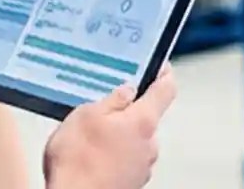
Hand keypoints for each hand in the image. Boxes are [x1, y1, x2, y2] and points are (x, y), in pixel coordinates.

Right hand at [43, 64, 177, 188]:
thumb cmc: (77, 162)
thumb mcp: (86, 115)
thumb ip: (111, 100)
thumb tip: (126, 90)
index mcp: (143, 121)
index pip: (166, 89)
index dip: (163, 73)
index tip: (160, 65)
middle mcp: (149, 144)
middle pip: (147, 117)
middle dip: (128, 111)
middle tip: (103, 107)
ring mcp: (142, 166)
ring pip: (135, 140)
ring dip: (119, 135)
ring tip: (90, 138)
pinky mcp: (132, 182)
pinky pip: (127, 159)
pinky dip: (114, 155)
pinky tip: (92, 157)